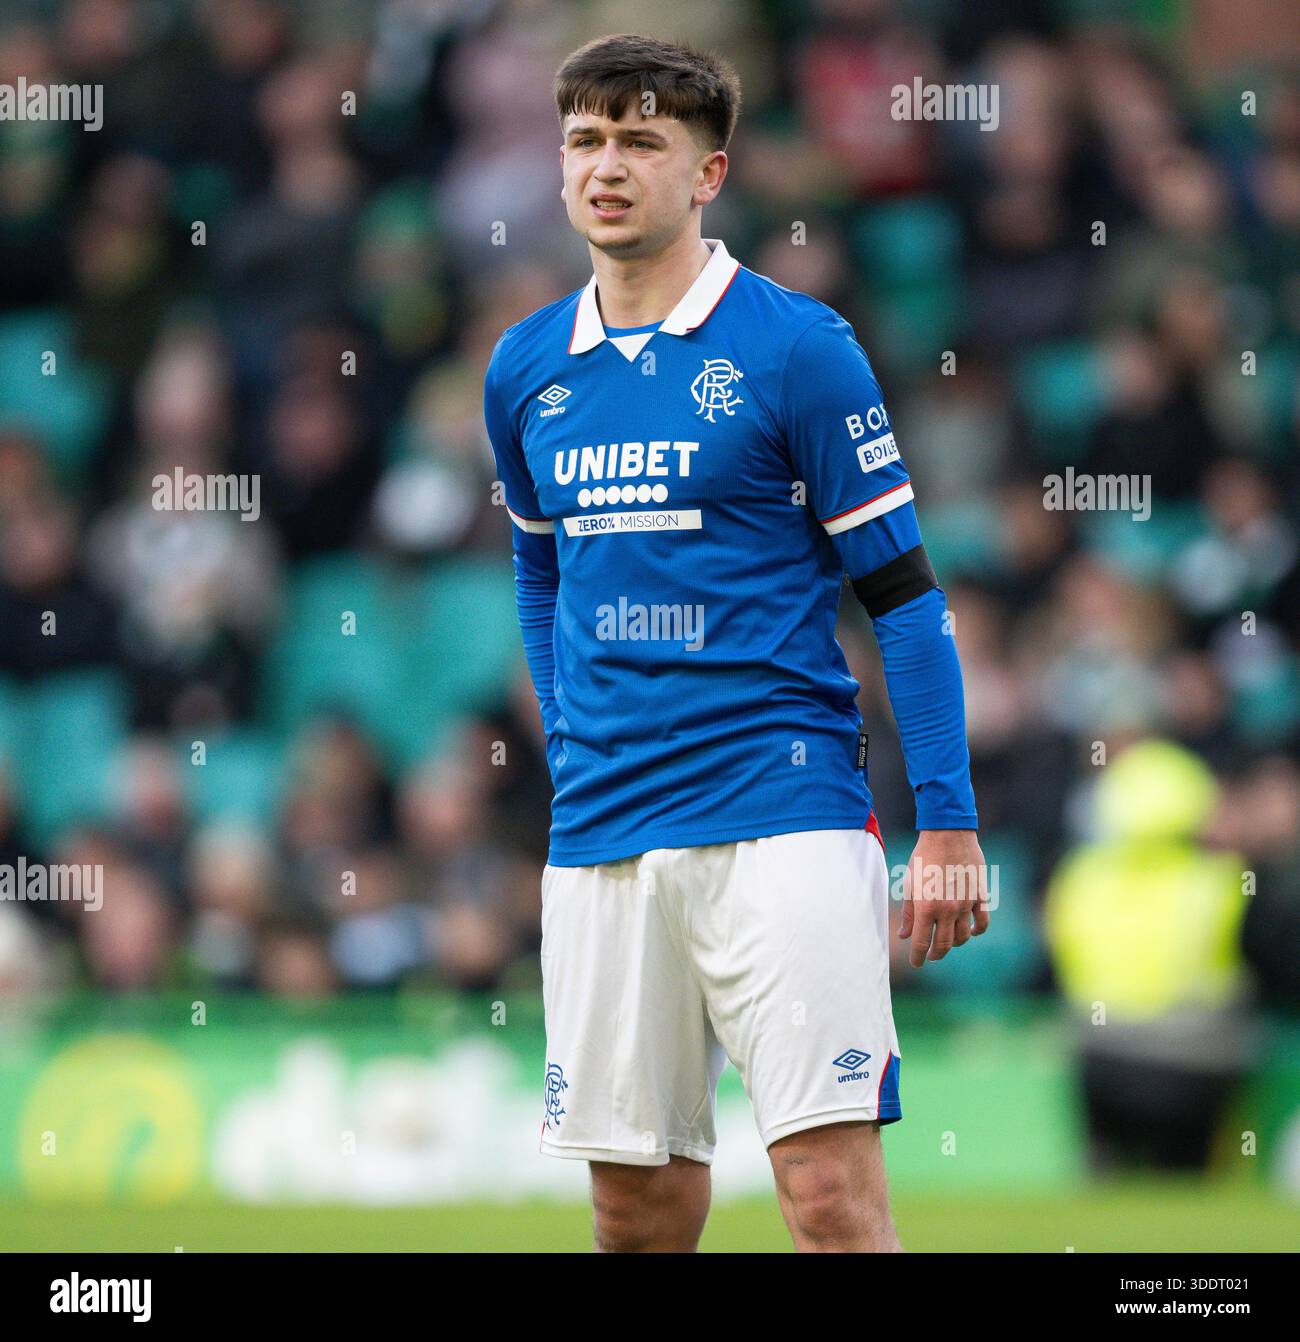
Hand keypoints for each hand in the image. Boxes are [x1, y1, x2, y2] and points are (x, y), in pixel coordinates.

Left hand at [897, 829, 990, 967]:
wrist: (948, 834)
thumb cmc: (924, 857)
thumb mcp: (910, 884)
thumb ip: (909, 912)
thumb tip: (905, 935)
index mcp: (926, 907)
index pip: (922, 943)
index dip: (918, 957)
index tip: (916, 963)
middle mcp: (947, 910)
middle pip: (944, 945)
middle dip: (935, 954)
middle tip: (930, 956)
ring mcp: (966, 904)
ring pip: (963, 937)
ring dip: (954, 944)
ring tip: (947, 942)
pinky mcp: (980, 896)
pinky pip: (982, 922)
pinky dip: (977, 932)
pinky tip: (970, 932)